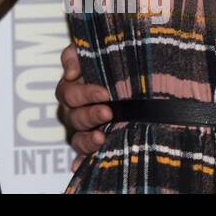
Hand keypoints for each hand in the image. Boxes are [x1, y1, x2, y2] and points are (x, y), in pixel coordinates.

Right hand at [56, 43, 110, 169]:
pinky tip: (80, 166)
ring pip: (76, 139)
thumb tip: (70, 73)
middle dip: (89, 114)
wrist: (148, 83)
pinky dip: (81, 162)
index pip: (68, 93)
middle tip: (108, 112)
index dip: (83, 93)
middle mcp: (76, 111)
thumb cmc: (119, 63)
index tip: (104, 93)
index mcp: (74, 89)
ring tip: (101, 137)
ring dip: (86, 139)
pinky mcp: (96, 145)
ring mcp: (85, 130)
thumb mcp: (100, 50)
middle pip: (72, 116)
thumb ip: (78, 54)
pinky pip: (84, 156)